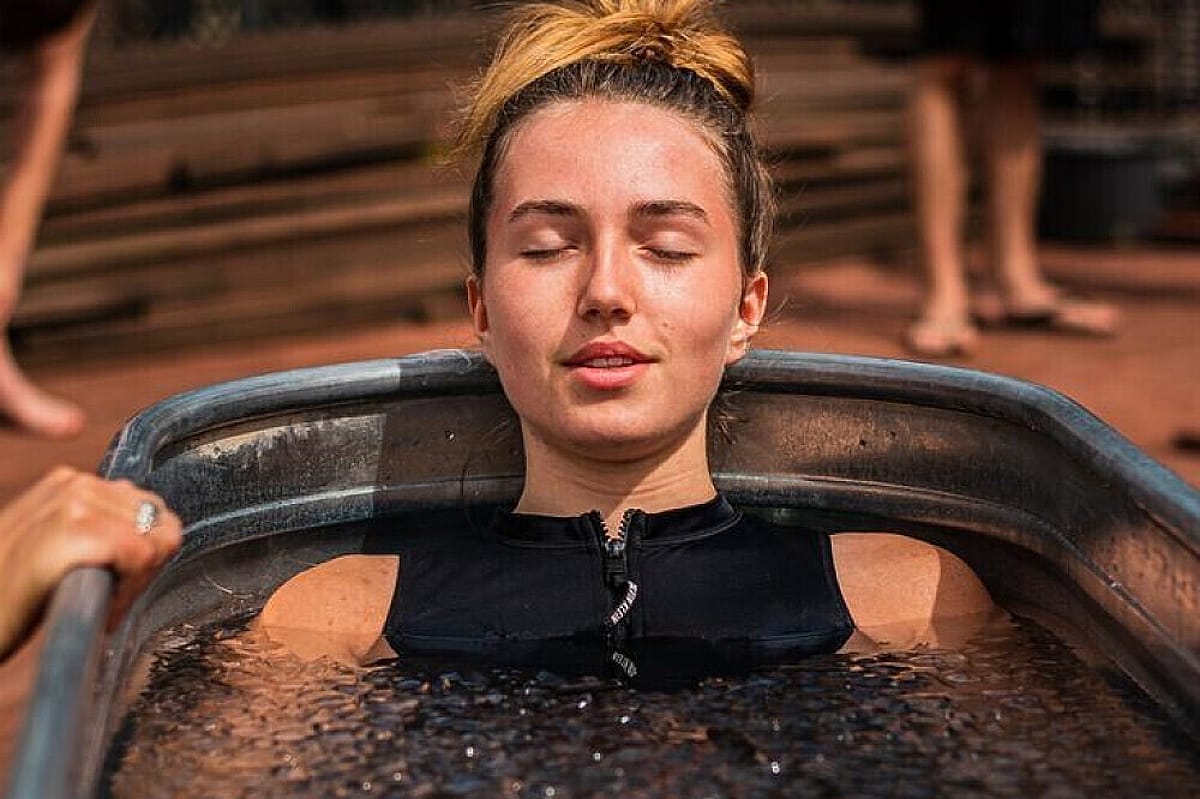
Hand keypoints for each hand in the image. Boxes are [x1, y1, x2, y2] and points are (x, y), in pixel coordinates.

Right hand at [0, 467, 182, 661]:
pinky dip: (129, 589)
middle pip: (160, 524)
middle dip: (145, 566)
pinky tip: (102, 608)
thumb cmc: (8, 592)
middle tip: (112, 597)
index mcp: (70, 482)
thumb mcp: (51, 546)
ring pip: (155, 541)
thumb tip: (149, 512)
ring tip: (103, 602)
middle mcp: (75, 484)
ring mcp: (75, 503)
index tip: (117, 581)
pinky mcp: (76, 530)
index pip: (151, 509)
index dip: (144, 551)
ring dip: (137, 581)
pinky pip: (140, 556)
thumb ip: (97, 524)